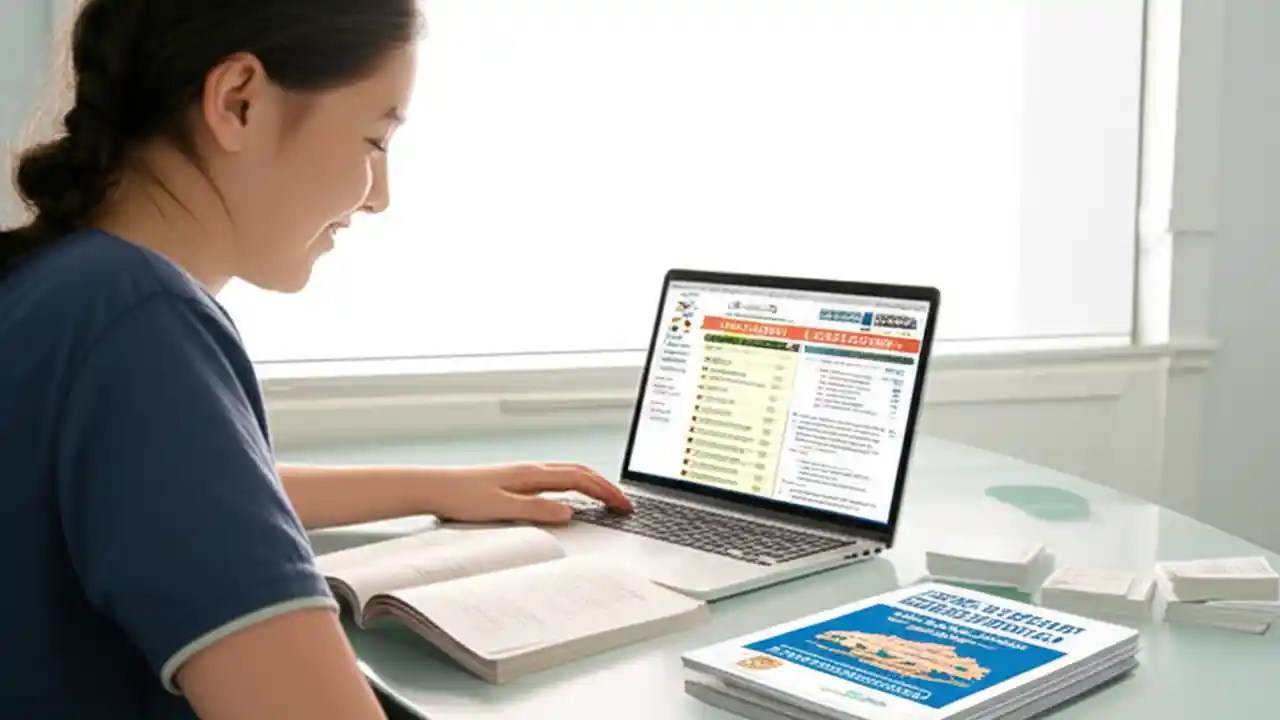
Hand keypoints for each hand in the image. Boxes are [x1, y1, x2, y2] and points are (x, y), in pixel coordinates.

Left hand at [427, 462, 632, 524]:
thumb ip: (537, 510)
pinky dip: (574, 485)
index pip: (580, 479)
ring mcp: (523, 473)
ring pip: (567, 473)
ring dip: (591, 483)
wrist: (433, 487)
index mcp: (532, 474)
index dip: (606, 492)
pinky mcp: (514, 480)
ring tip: (606, 498)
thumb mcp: (502, 509)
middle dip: (605, 486)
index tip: (624, 505)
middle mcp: (531, 470)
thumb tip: (570, 513)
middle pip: (579, 472)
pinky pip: (554, 479)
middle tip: (624, 503)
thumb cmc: (461, 497)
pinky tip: (571, 497)